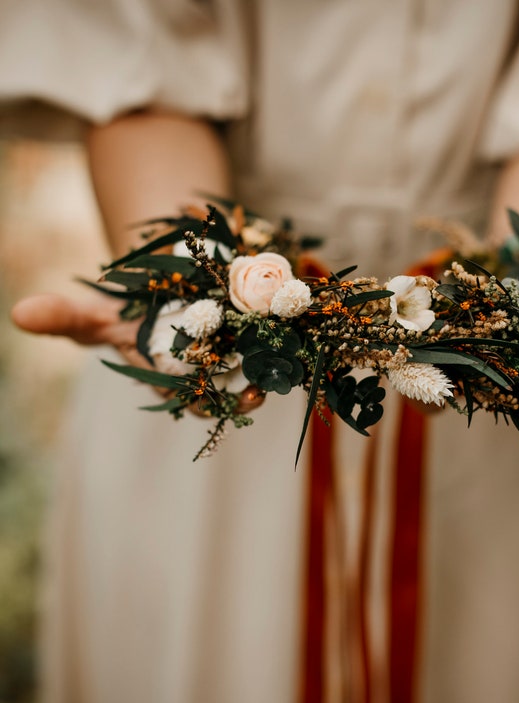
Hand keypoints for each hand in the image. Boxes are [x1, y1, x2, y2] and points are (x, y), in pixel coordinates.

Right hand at [10, 292, 265, 413]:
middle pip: (232, 393)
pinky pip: (274, 338)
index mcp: (174, 379)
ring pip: (258, 370)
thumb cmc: (121, 310)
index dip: (205, 406)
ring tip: (280, 368)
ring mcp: (233, 352)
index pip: (193, 403)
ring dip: (271, 370)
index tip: (214, 403)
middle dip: (244, 397)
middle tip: (256, 394)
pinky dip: (284, 334)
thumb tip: (18, 313)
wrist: (156, 281)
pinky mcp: (254, 328)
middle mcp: (207, 372)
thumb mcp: (93, 313)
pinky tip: (294, 328)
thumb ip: (64, 316)